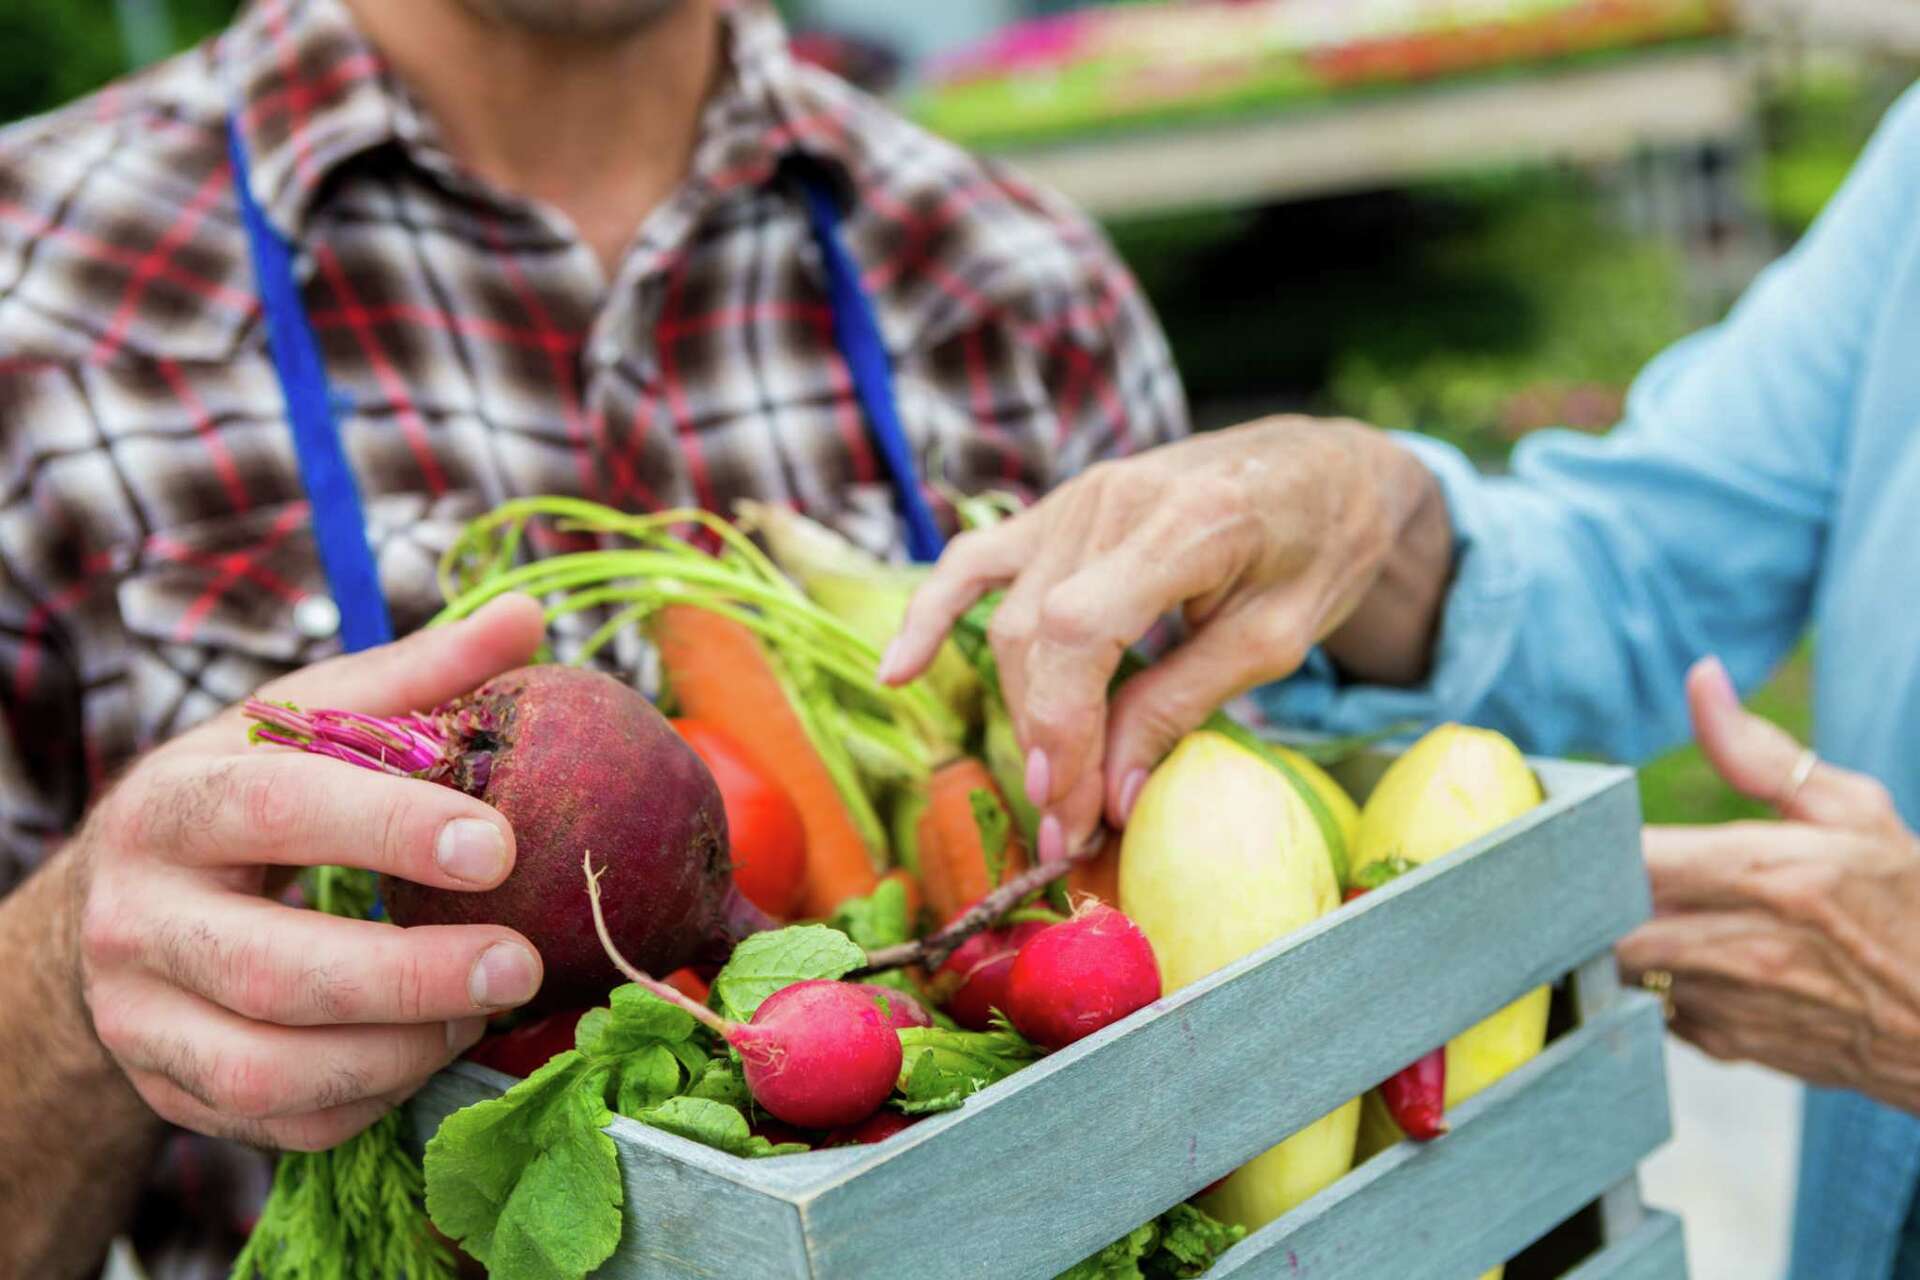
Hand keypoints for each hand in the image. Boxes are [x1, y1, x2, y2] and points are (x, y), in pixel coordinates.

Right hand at [70, 595, 547, 1150]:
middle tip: (521, 965)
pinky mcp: (170, 1092)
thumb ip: (415, 678)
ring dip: (398, 1052)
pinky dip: (370, 1101)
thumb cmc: (248, 798)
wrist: (123, 903)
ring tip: (482, 1012)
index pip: (275, 809)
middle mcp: (140, 916)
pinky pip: (278, 1123)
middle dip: (412, 977)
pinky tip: (429, 1051)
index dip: (389, 828)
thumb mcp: (303, 725)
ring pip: (267, 1070)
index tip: (501, 845)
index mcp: (177, 802)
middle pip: (272, 970)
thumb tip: (527, 615)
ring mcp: (142, 1017)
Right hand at [881, 418, 1446, 858]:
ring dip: (1020, 713)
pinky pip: (975, 562)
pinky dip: (931, 614)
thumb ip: (1184, 703)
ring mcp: (1078, 496)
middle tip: (1071, 830)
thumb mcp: (1277, 638)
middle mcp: (1115, 498)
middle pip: (1037, 635)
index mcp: (1187, 521)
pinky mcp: (1059, 508)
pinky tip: (898, 672)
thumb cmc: (1320, 548)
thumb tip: (1110, 796)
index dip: (1063, 728)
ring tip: (1048, 791)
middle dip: (1047, 743)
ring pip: (1009, 619)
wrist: (1322, 465)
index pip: (1081, 631)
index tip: (1072, 807)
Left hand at [1618, 657, 1919, 1110]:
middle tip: (1582, 873)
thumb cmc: (1910, 902)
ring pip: (1618, 970)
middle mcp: (1745, 945)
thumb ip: (1759, 752)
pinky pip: (1649, 1009)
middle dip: (1581, 899)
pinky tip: (1671, 958)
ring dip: (1607, 940)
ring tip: (1622, 910)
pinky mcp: (1727, 1047)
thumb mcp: (1854, 810)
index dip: (1587, 843)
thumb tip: (1701, 678)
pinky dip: (1643, 982)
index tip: (1578, 827)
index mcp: (1771, 874)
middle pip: (1603, 925)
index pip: (1631, 858)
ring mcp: (1734, 1005)